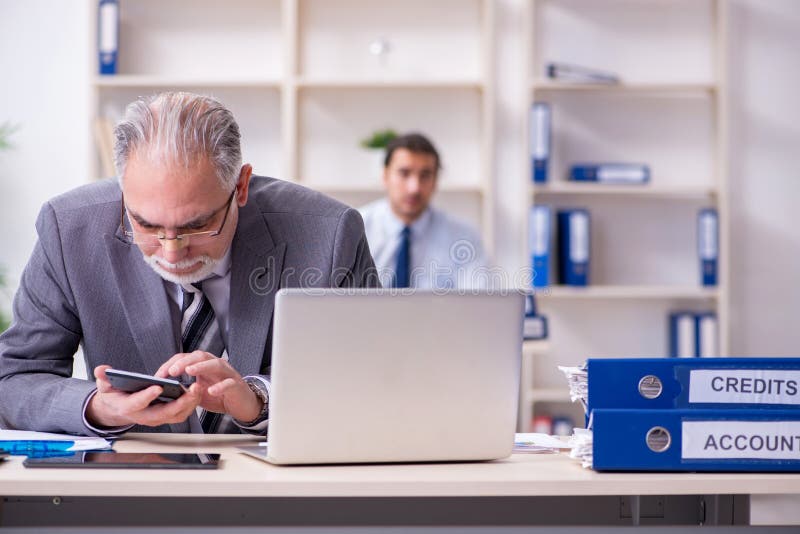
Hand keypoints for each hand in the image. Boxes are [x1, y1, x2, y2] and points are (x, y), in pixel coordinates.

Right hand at [86, 365, 201, 427]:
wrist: (119, 409)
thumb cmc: (115, 395)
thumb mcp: (105, 386)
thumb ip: (104, 378)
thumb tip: (101, 369)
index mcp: (128, 407)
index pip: (138, 403)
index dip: (147, 396)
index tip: (158, 387)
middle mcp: (145, 416)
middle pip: (164, 413)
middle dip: (180, 402)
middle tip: (192, 388)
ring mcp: (157, 418)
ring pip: (177, 415)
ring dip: (190, 403)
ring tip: (199, 387)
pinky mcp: (166, 417)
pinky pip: (182, 413)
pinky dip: (192, 404)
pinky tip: (198, 391)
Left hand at [156, 351, 261, 422]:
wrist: (242, 404)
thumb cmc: (219, 396)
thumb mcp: (198, 391)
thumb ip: (186, 388)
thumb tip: (166, 390)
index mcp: (204, 365)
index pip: (186, 357)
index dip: (172, 364)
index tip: (160, 374)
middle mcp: (216, 365)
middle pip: (200, 356)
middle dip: (185, 361)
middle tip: (172, 371)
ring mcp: (227, 373)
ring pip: (215, 364)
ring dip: (201, 367)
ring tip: (189, 371)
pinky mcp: (236, 384)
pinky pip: (229, 383)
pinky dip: (220, 386)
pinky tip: (211, 390)